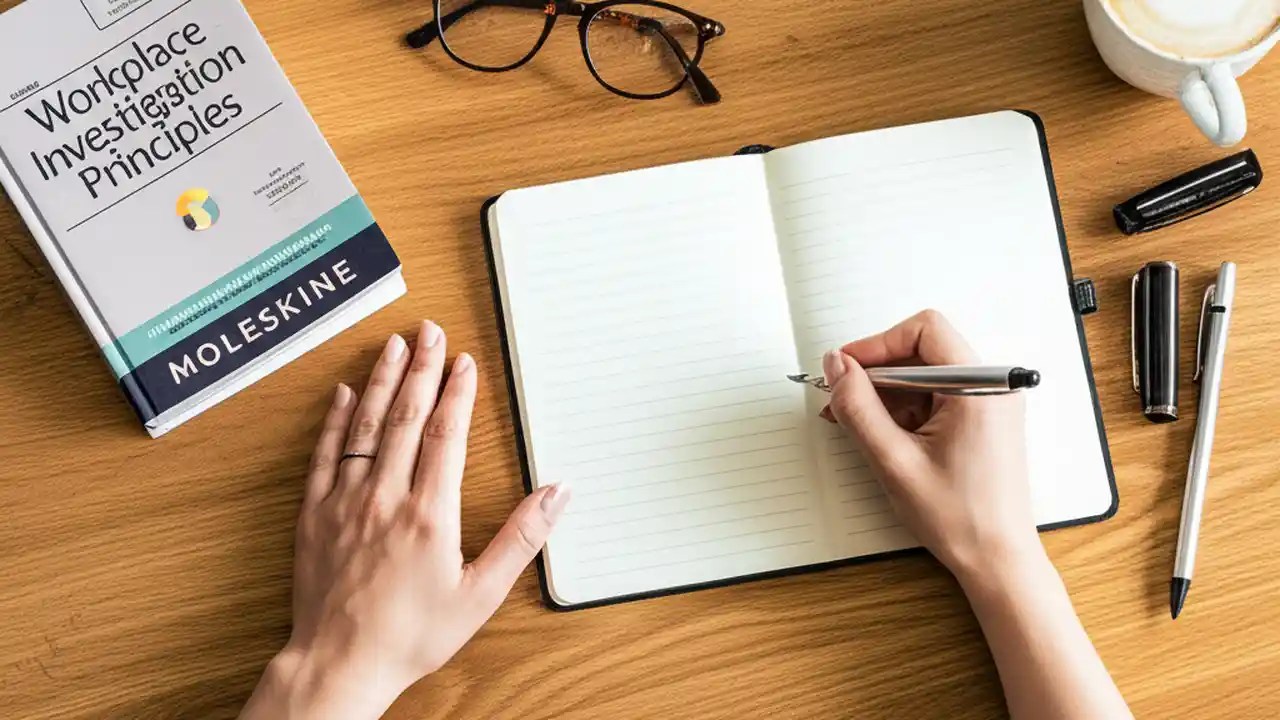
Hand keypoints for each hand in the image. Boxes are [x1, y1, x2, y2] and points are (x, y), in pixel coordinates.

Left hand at [241, 321, 570, 719]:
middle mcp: (385, 498)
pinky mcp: (315, 515)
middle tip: (430, 331)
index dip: (457, 393)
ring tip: (394, 346)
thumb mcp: (481, 594)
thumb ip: (521, 538)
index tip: (464, 362)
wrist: (340, 663)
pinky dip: (334, 421)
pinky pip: (325, 455)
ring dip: (381, 381)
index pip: (445, 435)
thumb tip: (556, 494)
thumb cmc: (411, 635)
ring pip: (365, 427)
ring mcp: (345, 502)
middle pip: (406, 418)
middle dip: (422, 369)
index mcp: (429, 514)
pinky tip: (343, 394)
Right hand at [821, 310, 1039, 582]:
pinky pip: (935, 396)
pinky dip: (904, 409)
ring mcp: (989, 402)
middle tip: (841, 400)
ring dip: (886, 394)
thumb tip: (836, 366)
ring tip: (854, 424)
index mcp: (980, 388)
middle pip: (923, 350)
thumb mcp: (894, 461)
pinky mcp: (981, 419)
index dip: (877, 344)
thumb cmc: (959, 519)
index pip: (924, 330)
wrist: (998, 560)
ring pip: (925, 374)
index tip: (844, 369)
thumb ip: (859, 408)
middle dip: (877, 372)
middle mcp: (992, 386)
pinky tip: (880, 434)